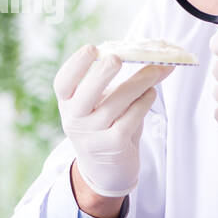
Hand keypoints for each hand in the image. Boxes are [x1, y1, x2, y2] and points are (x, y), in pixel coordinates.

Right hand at [55, 45, 172, 198]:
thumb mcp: (100, 103)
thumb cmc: (105, 124)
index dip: (75, 65)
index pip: (63, 83)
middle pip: (85, 95)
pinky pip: (129, 120)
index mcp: (68, 103)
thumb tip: (153, 57)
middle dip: (101, 75)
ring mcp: (92, 135)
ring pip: (115, 105)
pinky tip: (151, 94)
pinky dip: (142, 104)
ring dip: (137, 84)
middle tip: (116, 58)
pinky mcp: (112, 146)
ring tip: (155, 71)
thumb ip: (117, 81)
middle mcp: (75, 120)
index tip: (91, 48)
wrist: (105, 169)